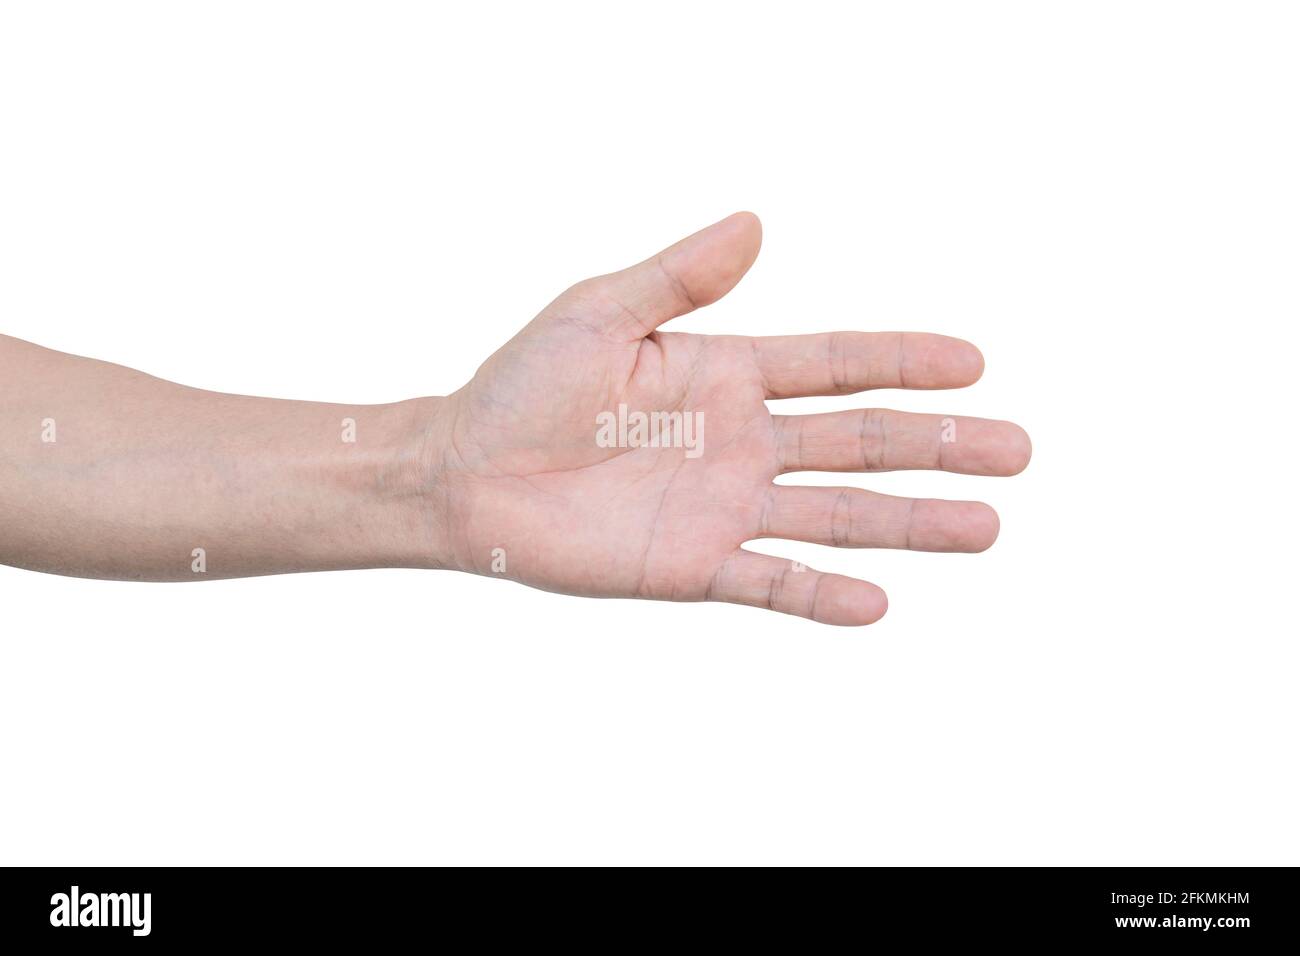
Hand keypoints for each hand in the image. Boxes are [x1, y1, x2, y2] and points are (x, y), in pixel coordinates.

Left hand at [426, 213, 1030, 624]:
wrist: (465, 475)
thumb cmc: (523, 383)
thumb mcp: (600, 311)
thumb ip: (680, 277)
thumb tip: (756, 222)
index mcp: (728, 373)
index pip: (837, 365)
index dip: (904, 363)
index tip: (973, 363)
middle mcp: (743, 441)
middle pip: (861, 442)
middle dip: (939, 445)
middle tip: (1017, 451)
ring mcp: (725, 507)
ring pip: (837, 515)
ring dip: (911, 524)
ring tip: (987, 529)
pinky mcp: (693, 566)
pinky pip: (771, 583)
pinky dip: (822, 596)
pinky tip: (877, 603)